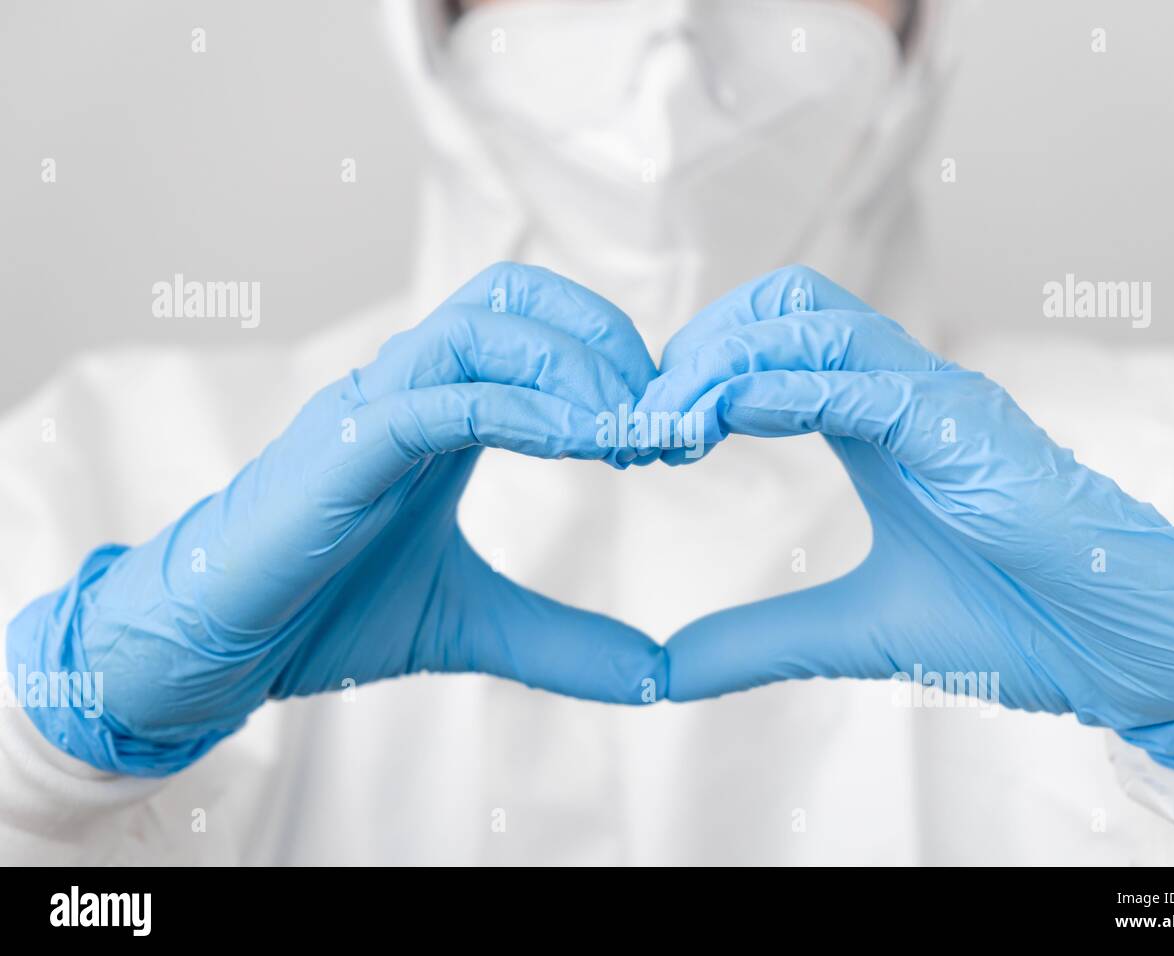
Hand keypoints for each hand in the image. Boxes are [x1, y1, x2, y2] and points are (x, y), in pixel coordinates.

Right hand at [8, 263, 666, 775]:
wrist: (222, 649)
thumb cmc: (324, 614)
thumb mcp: (472, 623)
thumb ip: (563, 641)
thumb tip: (656, 676)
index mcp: (440, 411)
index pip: (534, 328)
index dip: (613, 361)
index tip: (669, 431)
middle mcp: (408, 389)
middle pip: (517, 299)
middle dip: (608, 344)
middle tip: (665, 421)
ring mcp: (372, 408)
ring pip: (481, 328)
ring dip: (576, 368)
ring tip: (634, 431)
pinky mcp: (343, 447)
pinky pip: (440, 400)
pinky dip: (522, 411)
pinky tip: (584, 445)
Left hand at [639, 266, 1173, 771]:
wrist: (1119, 648)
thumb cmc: (1013, 620)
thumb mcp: (852, 631)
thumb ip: (758, 638)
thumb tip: (665, 667)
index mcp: (873, 422)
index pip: (769, 345)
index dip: (695, 376)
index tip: (640, 439)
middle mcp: (900, 392)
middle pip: (779, 305)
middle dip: (696, 349)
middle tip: (642, 425)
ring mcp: (936, 401)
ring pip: (812, 320)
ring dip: (721, 360)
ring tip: (665, 426)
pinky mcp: (968, 431)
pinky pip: (864, 382)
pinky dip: (783, 388)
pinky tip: (723, 419)